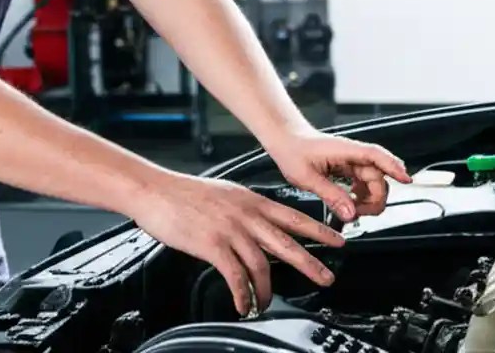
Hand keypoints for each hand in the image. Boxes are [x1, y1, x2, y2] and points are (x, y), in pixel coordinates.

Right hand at [128, 171, 344, 316]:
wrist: (155, 191)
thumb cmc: (184, 194)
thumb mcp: (225, 193)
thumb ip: (245, 209)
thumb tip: (259, 223)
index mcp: (251, 201)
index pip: (293, 216)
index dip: (318, 230)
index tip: (338, 240)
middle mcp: (246, 215)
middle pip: (287, 242)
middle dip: (310, 262)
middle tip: (327, 278)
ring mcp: (230, 230)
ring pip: (262, 264)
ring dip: (267, 289)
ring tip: (267, 302)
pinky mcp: (213, 245)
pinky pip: (236, 276)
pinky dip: (243, 294)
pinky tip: (243, 304)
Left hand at [264, 126, 410, 222]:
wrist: (284, 140)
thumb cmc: (292, 151)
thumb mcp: (306, 177)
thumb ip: (330, 194)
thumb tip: (350, 212)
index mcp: (344, 150)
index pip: (376, 155)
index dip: (393, 166)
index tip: (406, 179)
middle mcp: (352, 154)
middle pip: (378, 176)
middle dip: (375, 197)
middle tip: (360, 214)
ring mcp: (351, 161)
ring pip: (372, 182)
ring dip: (368, 198)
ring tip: (352, 211)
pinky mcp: (347, 168)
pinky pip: (362, 183)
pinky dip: (360, 196)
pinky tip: (350, 204)